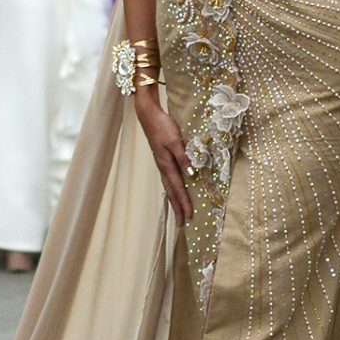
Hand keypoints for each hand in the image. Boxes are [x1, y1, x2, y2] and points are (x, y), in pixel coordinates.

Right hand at [134, 89, 192, 221]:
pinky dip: (171, 190)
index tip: (189, 216)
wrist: (148, 114)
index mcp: (166, 164)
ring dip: (174, 201)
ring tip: (178, 213)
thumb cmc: (162, 126)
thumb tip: (191, 175)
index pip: (178, 188)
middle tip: (182, 224)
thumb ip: (184, 157)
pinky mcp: (162, 158)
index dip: (184, 203)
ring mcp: (161, 163)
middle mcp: (163, 167)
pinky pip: (167, 179)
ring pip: (169, 187)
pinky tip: (173, 191)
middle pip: (171, 192)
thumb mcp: (175, 140)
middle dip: (177, 208)